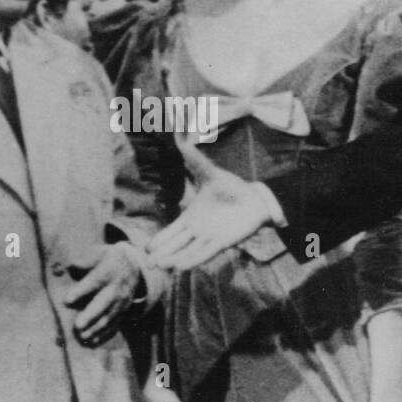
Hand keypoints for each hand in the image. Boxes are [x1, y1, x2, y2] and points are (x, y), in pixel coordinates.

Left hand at [62, 243, 142, 346]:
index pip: (94, 281)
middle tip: (77, 325)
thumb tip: (70, 267)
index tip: (67, 300)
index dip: (81, 291)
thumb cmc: (109, 258)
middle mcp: (117, 288)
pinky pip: (115, 324)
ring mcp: (122, 301)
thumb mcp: (100, 252)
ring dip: (95, 328)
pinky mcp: (123, 310)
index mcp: (109, 271)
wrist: (134, 265)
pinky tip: (93, 341)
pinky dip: (104, 334)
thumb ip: (85, 260)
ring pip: (109, 317)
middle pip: (103, 303)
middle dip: (90, 315)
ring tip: (82, 336)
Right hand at [147, 132, 275, 270]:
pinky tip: (181, 266)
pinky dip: (193, 260)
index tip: (146, 248)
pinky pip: (205, 253)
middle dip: (162, 254)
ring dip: (174, 259)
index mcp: (191, 217)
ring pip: (188, 252)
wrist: (255, 198)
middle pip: (176, 245)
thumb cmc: (232, 187)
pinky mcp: (223, 242)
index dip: (159, 240)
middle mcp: (197, 231)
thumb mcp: (208, 172)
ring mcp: (209, 238)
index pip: (171, 231)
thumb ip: (192, 158)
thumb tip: (178, 135)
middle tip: (148, 263)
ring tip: (161, 265)